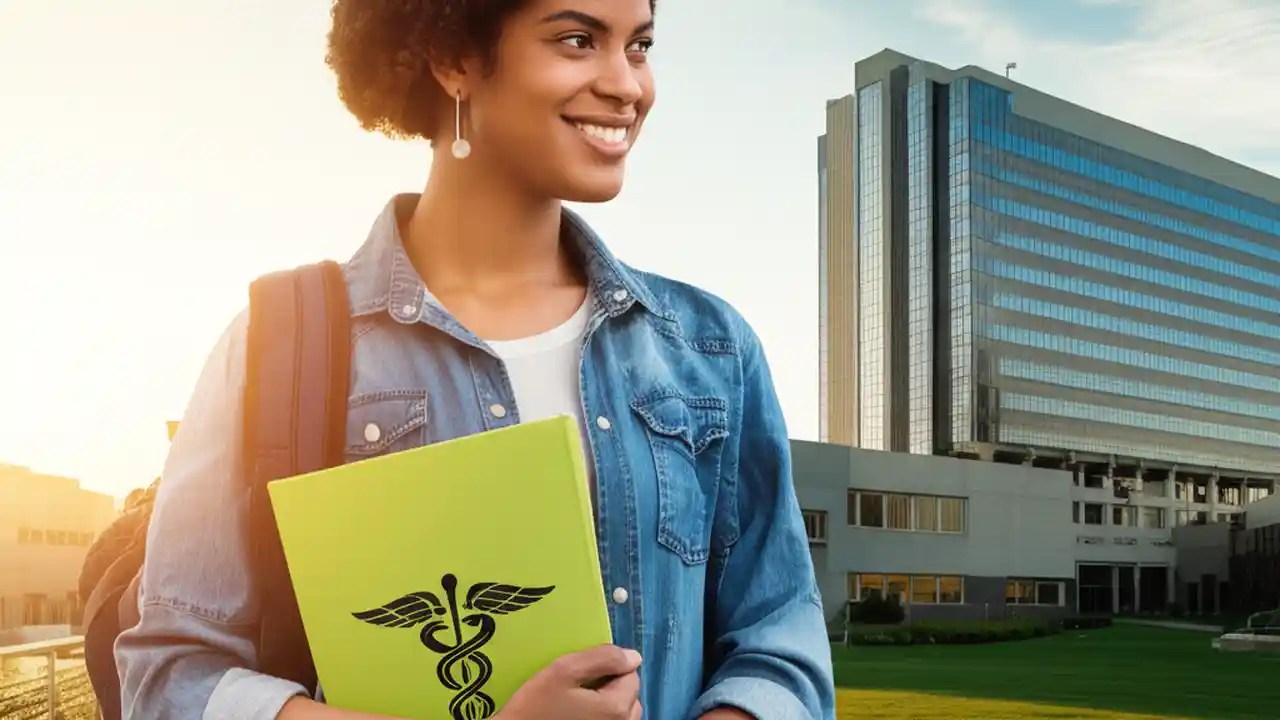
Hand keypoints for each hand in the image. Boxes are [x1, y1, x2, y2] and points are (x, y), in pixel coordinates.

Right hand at [497, 643, 642, 719]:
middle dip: (612, 686)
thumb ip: (602, 658)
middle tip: (580, 685)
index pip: (631, 675)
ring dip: (608, 703)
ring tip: (579, 700)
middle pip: (630, 696)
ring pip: (623, 714)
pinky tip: (577, 715)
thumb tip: (633, 657)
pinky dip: (601, 716)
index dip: (609, 666)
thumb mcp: (564, 671)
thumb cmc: (535, 707)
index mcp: (616, 707)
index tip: (583, 671)